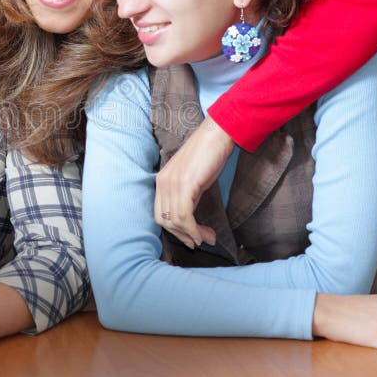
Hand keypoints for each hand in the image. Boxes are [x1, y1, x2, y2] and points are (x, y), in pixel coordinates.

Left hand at [154, 115, 232, 247]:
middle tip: (199, 242)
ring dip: (192, 235)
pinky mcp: (185, 185)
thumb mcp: (192, 178)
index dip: (174, 230)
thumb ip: (187, 195)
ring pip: (175, 221)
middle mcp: (162, 182)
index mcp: (161, 180)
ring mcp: (172, 183)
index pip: (159, 214)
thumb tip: (190, 219)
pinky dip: (194, 230)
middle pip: (163, 220)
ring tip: (208, 238)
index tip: (191, 237)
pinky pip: (185, 216)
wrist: (217, 134)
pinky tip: (205, 234)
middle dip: (181, 236)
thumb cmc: (208, 154)